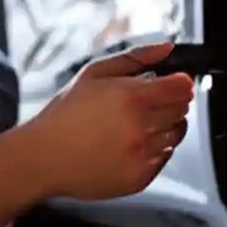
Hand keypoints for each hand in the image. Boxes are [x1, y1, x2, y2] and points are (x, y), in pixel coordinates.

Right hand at [23, 42, 194, 200]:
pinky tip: (130, 144)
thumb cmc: (65, 114)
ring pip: (176, 135)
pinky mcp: (139, 179)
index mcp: (132, 97)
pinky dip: (155, 150)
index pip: (182, 88)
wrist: (43, 157)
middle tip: (147, 104)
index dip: (180, 83)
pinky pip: (164, 159)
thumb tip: (167, 48)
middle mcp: (141, 127)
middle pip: (182, 111)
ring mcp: (142, 156)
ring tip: (136, 125)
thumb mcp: (94, 73)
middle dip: (171, 103)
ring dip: (165, 127)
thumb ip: (135, 58)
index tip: (172, 84)